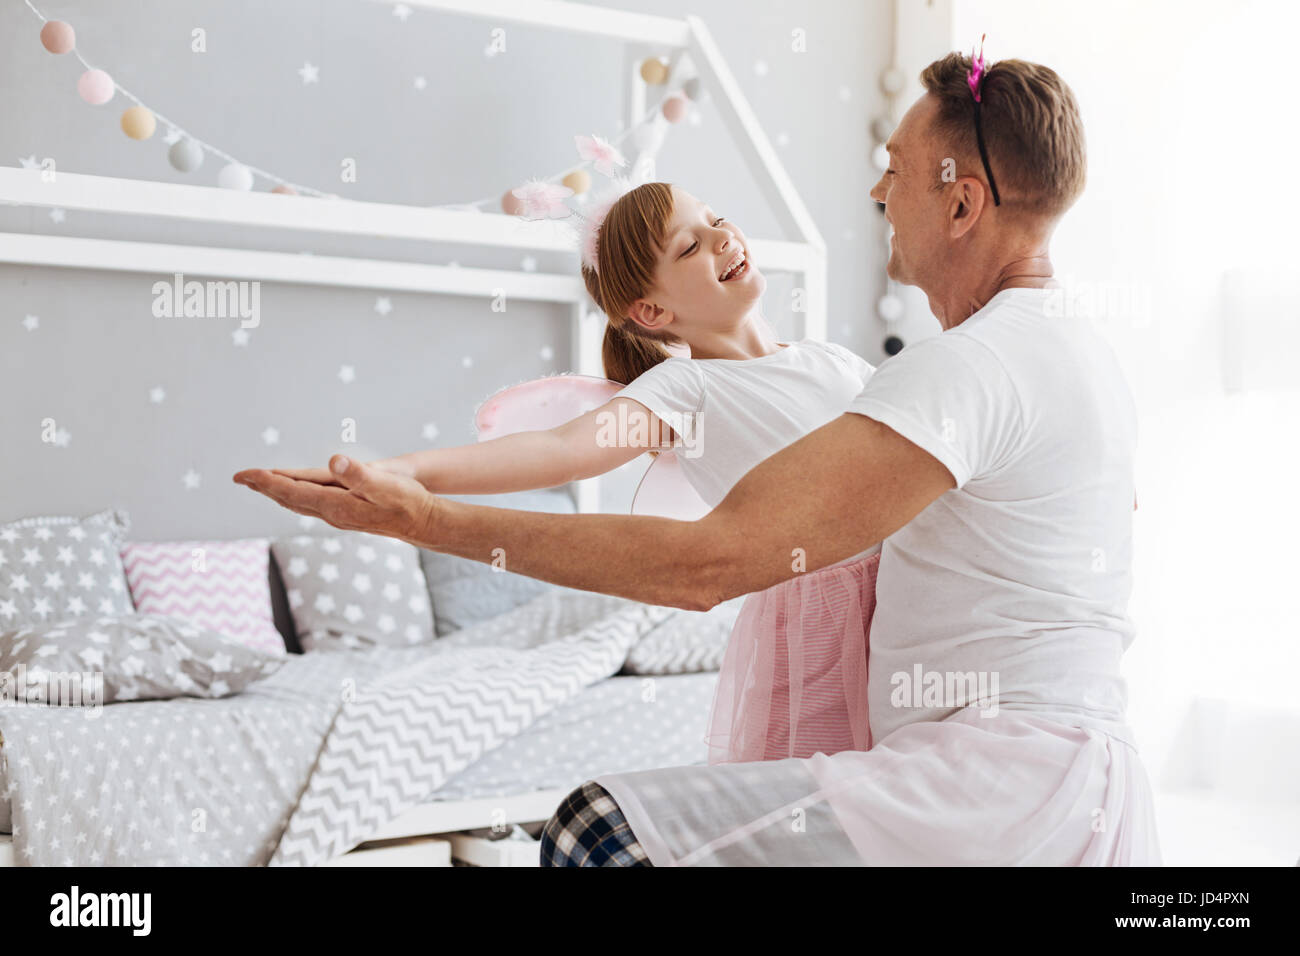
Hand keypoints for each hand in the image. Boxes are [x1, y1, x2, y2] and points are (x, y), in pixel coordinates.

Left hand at [233, 454, 436, 545]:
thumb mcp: (384, 484)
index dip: (266, 481)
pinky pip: (312, 504)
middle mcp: (332, 514)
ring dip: (278, 493)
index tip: (245, 473)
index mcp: (336, 505)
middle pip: (289, 499)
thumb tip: (334, 460)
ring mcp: (339, 516)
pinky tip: (298, 494)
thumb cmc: (408, 502)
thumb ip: (359, 473)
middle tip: (241, 477)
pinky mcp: (348, 515)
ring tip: (262, 484)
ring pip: (299, 503)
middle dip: (264, 487)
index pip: (292, 491)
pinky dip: (296, 496)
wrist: (424, 523)